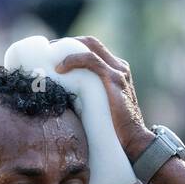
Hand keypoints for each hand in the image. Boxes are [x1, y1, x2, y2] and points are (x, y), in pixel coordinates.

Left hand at [53, 35, 150, 157]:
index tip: (55, 53)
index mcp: (117, 71)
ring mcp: (118, 71)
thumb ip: (90, 97)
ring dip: (68, 48)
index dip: (74, 47)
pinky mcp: (114, 79)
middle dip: (68, 42)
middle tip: (49, 50)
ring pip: (90, 47)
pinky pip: (91, 61)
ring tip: (51, 56)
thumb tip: (65, 99)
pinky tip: (60, 68)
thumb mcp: (101, 108)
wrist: (135, 141)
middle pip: (91, 43)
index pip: (93, 50)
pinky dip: (73, 60)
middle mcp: (119, 67)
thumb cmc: (116, 132)